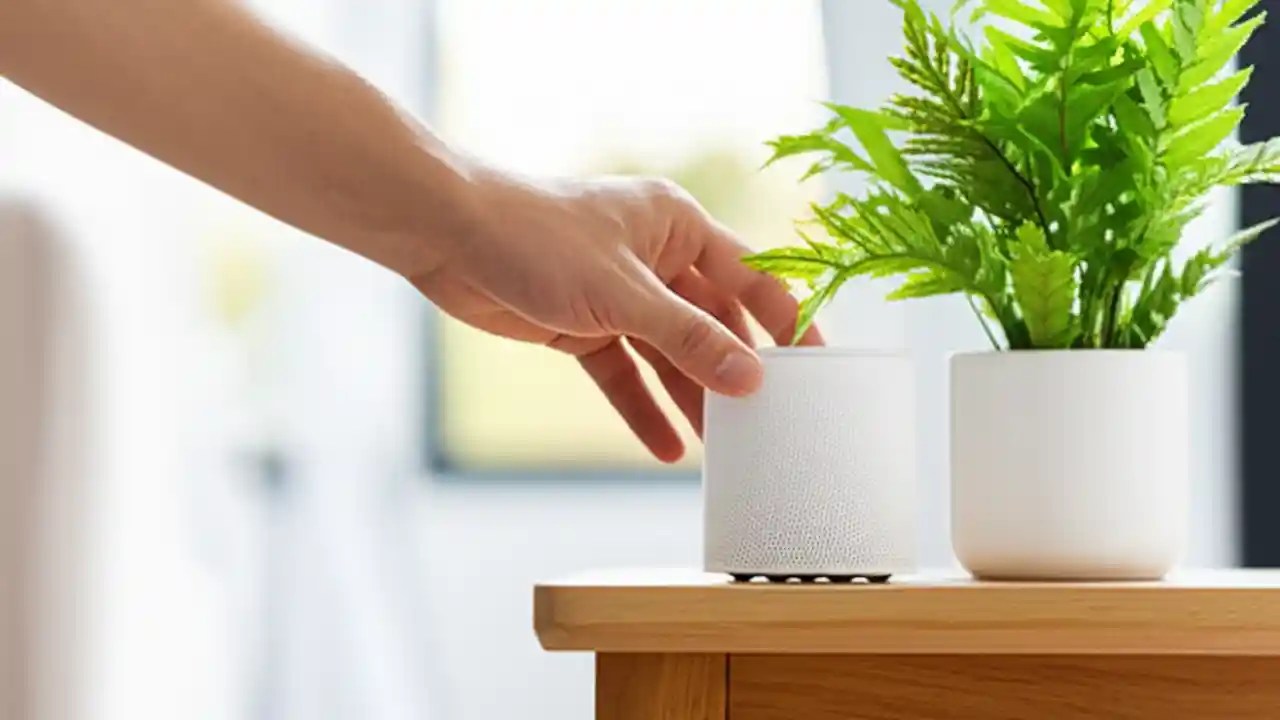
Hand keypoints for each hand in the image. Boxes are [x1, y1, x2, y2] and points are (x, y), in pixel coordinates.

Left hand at [407, 167, 823, 461]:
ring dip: (690, 398)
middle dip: (732, 372)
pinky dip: (641, 406)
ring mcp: (617, 293)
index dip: (788, 321)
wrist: (447, 235)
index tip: (818, 368)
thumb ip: (688, 339)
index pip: (752, 277)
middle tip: (765, 425)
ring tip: (721, 451)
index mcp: (678, 226)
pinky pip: (623, 373)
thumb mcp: (622, 295)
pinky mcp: (581, 325)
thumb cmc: (536, 237)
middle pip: (711, 323)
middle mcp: (654, 257)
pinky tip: (665, 447)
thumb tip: (751, 378)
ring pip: (668, 354)